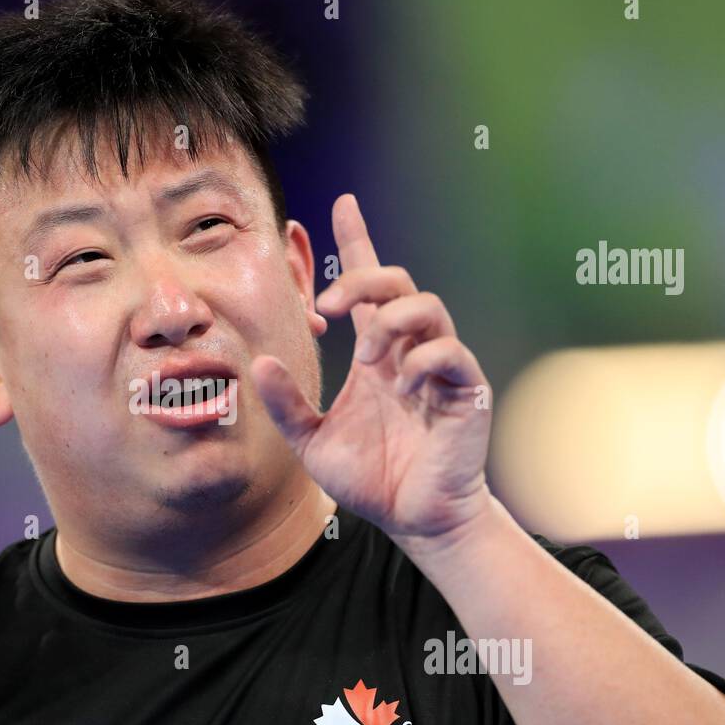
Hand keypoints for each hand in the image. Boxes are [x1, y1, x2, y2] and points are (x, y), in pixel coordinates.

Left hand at [251, 194, 492, 543]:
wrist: (413, 519)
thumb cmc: (371, 479)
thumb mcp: (311, 442)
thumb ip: (286, 405)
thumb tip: (258, 363)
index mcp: (376, 354)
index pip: (369, 286)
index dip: (356, 242)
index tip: (342, 205)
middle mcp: (408, 352)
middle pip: (397, 282)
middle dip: (363, 279)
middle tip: (332, 304)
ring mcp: (440, 368)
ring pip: (428, 306)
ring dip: (392, 321)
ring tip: (369, 359)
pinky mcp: (466, 390)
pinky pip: (451, 352)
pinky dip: (424, 358)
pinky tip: (404, 382)